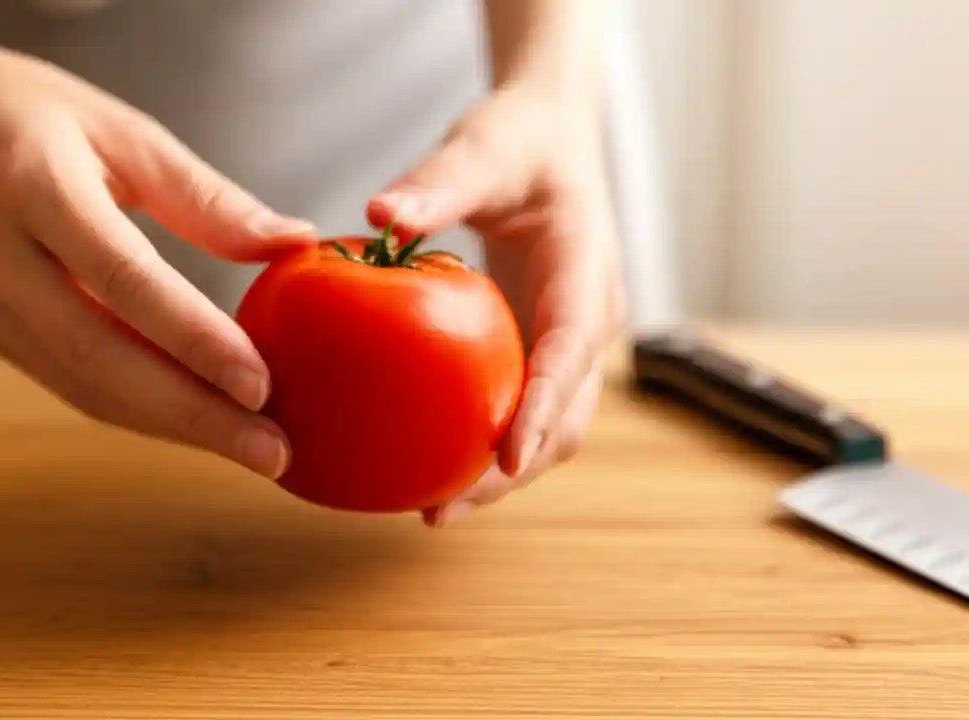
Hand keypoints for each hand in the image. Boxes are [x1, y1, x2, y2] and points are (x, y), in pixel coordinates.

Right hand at [0, 31, 313, 477]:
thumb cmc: (25, 111)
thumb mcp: (122, 131)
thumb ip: (206, 197)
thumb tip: (295, 242)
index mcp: (35, 187)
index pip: (125, 279)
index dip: (194, 340)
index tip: (261, 386)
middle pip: (102, 358)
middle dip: (194, 417)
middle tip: (274, 452)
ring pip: (84, 386)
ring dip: (173, 428)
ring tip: (252, 449)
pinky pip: (70, 383)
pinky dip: (139, 411)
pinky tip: (197, 422)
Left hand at [366, 87, 625, 525]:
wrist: (551, 138)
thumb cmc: (520, 140)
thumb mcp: (481, 149)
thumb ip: (438, 183)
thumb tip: (379, 216)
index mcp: (586, 272)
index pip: (571, 349)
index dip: (544, 407)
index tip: (505, 456)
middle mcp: (589, 318)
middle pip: (569, 415)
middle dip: (515, 469)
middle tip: (444, 507)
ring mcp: (571, 340)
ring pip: (553, 426)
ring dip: (502, 473)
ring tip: (434, 508)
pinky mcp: (544, 348)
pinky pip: (524, 407)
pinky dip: (486, 442)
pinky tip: (430, 460)